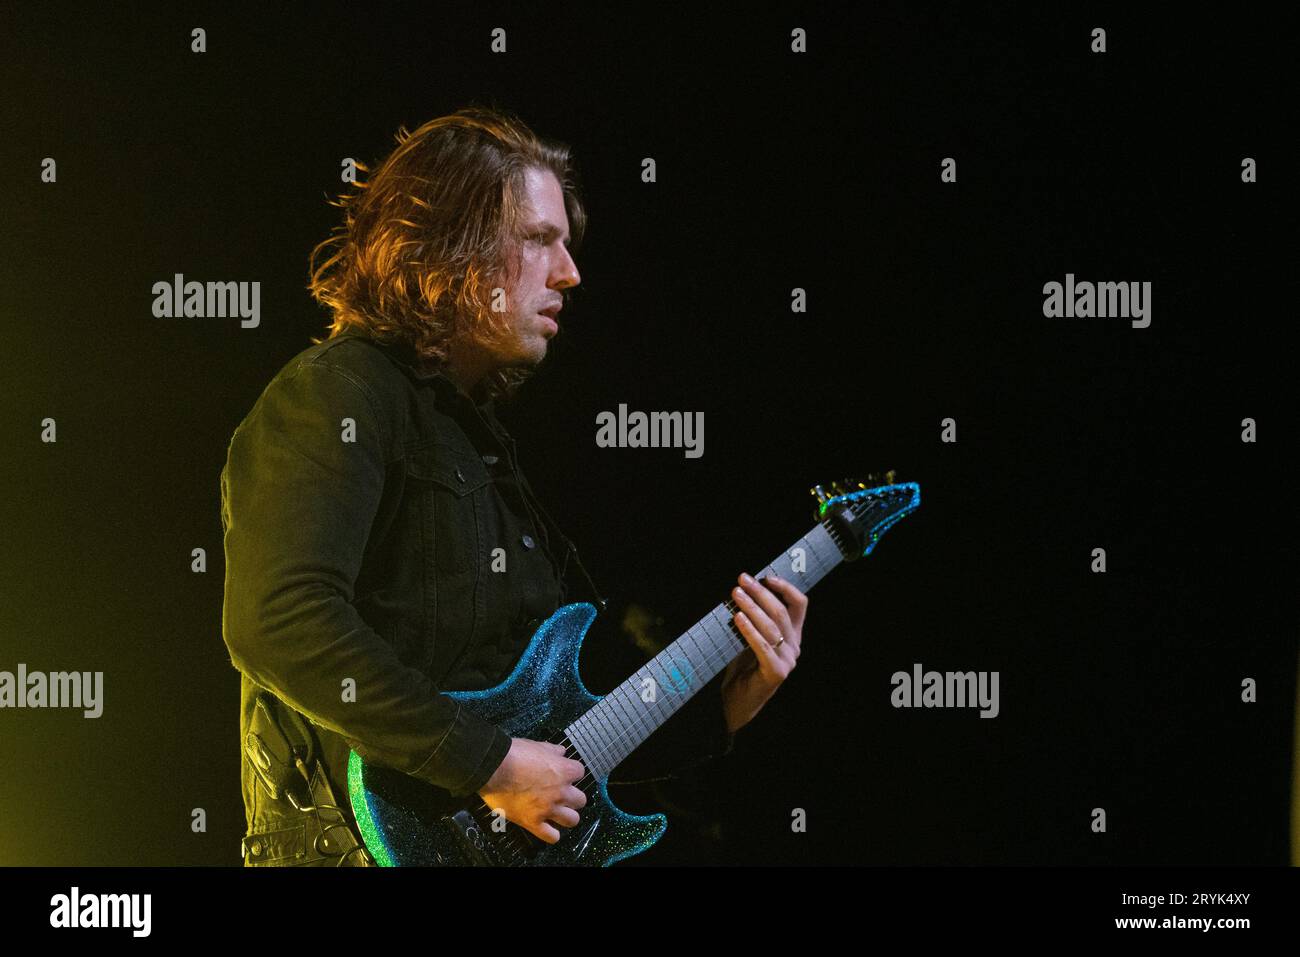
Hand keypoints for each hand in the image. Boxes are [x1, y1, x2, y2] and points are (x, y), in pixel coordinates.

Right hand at [477, 737, 587, 843]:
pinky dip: (552, 834)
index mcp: (564, 771)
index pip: (580, 773)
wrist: (494, 768)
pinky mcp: (533, 822)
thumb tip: (561, 752)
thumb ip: (552, 750)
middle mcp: (561, 792)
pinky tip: (548, 828)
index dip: (572, 773)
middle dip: (573, 797)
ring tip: (559, 813)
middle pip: (581, 800)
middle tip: (563, 795)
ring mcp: (548, 809)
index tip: (565, 774)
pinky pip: (551, 837)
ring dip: (567, 816)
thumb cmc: (514, 755)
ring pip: (572, 820)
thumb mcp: (537, 745)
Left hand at [721, 572, 807, 733]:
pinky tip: (737, 618)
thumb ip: (754, 618)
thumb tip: (743, 590)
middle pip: (781, 612)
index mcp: (792, 636)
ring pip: (771, 627)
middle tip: (743, 580)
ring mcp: (787, 660)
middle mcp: (794, 646)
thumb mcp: (751, 638)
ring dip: (752, 607)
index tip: (766, 576)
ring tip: (736, 594)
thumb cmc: (742, 667)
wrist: (738, 702)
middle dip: (761, 593)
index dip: (785, 588)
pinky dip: (749, 630)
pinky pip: (762, 646)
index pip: (799, 605)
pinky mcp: (776, 672)